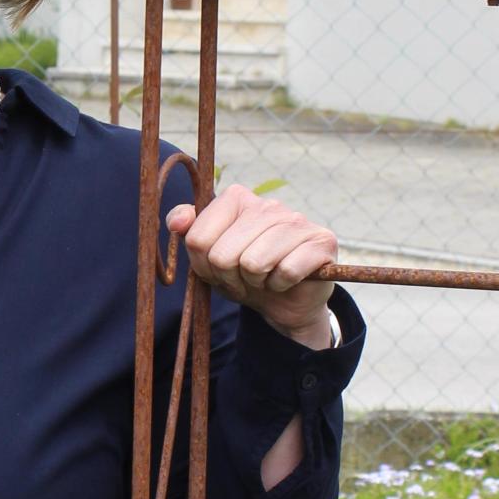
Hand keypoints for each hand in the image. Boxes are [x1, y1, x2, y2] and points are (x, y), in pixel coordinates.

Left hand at [165, 183, 337, 348]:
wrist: (286, 300)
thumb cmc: (244, 274)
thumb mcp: (209, 257)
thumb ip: (189, 233)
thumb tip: (176, 222)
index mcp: (236, 198)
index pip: (198, 239)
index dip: (206, 266)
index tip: (221, 268)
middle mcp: (268, 204)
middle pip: (223, 255)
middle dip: (231, 278)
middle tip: (246, 277)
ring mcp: (297, 220)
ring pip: (255, 263)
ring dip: (257, 282)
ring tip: (266, 277)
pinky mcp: (322, 241)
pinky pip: (287, 271)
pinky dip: (282, 285)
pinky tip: (287, 279)